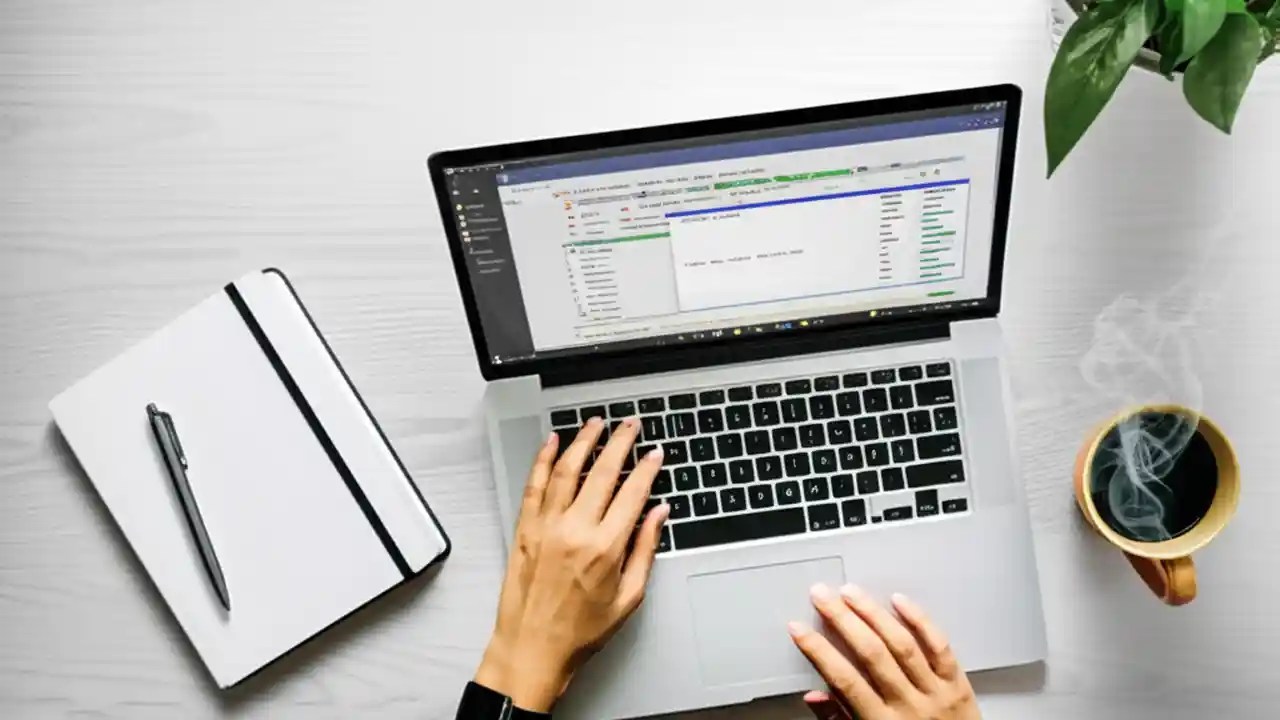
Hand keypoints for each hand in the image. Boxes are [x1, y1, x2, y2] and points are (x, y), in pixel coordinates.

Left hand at [474, 416, 667, 711]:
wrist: (532, 649)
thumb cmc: (579, 632)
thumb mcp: (629, 597)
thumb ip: (645, 549)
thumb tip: (659, 514)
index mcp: (605, 548)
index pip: (633, 493)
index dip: (647, 468)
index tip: (655, 454)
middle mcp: (575, 531)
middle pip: (602, 472)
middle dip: (620, 442)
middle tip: (630, 425)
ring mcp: (546, 527)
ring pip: (566, 470)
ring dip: (583, 441)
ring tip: (595, 423)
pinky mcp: (524, 529)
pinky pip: (534, 485)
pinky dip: (543, 459)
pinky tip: (552, 443)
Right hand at [789, 584, 979, 719]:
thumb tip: (814, 696)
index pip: (845, 681)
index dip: (819, 651)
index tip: (798, 628)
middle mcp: (909, 705)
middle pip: (872, 654)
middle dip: (842, 620)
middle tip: (822, 595)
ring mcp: (936, 692)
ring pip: (902, 644)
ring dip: (873, 613)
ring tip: (851, 592)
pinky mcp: (957, 683)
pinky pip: (940, 646)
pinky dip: (920, 620)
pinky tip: (899, 600)